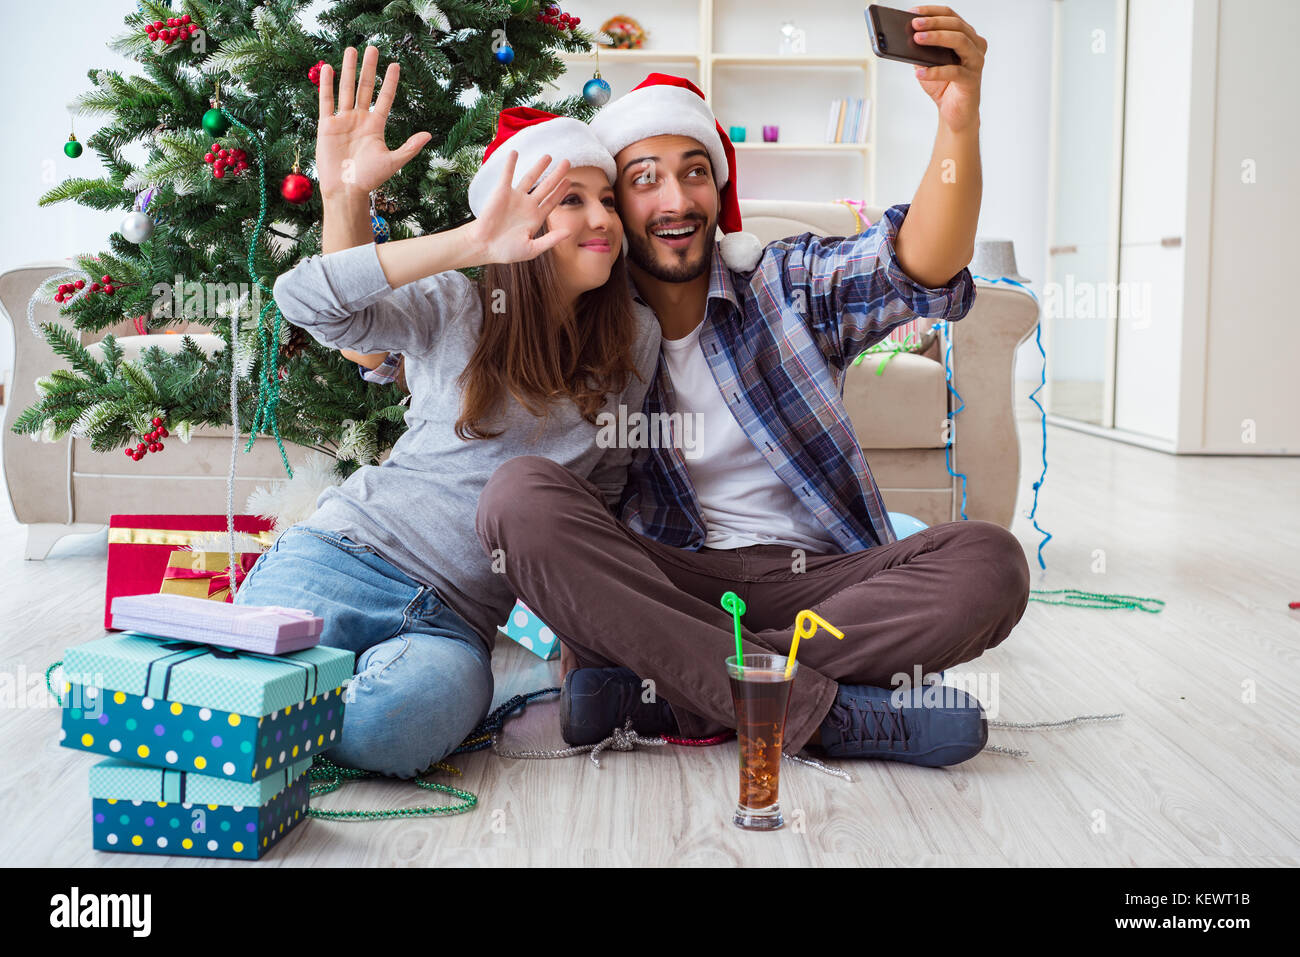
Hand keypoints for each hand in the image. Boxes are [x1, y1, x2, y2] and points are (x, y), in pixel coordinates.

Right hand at [316, 45, 431, 198]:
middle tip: (373, 47)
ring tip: (351, 49)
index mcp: (376, 126)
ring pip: (346, 89)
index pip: (385, 98)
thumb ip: (410, 147)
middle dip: (369, 68)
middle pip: (365, 87)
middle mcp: (360, 119)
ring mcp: (343, 120)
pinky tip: (328, 68)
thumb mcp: (393, 162)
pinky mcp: (326, 125)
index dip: (390, 82)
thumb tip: (429, 134)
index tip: (396, 65)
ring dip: (348, 70)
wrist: (346, 190)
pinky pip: (326, 101)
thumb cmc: (370, 179)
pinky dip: (326, 85)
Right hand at [463, 150, 572, 264]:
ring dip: (539, 167)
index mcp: (535, 218)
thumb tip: (569, 232)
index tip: (569, 181)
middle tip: (567, 162)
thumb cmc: (507, 251)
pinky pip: (507, 175)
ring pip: (530, 178)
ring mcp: (515, 197)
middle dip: (556, 174)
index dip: (561, 192)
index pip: (552, 201)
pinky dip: (511, 164)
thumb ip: (551, 240)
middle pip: (546, 186)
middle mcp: (527, 205)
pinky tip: (515, 152)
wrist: (484, 246)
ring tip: (548, 156)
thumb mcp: (532, 249)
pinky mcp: (501, 192)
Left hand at [908, 6, 986, 132]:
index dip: (932, 12)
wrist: (954, 113)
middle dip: (934, 22)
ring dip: (937, 38)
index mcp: (966, 37)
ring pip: (960, 41)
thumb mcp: (927, 64)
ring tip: (917, 39)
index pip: (951, 16)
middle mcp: (975, 45)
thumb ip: (921, 51)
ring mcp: (976, 62)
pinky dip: (935, 71)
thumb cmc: (943, 85)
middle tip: (914, 24)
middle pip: (956, 26)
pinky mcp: (972, 81)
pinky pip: (954, 71)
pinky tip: (919, 73)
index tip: (912, 12)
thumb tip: (906, 37)